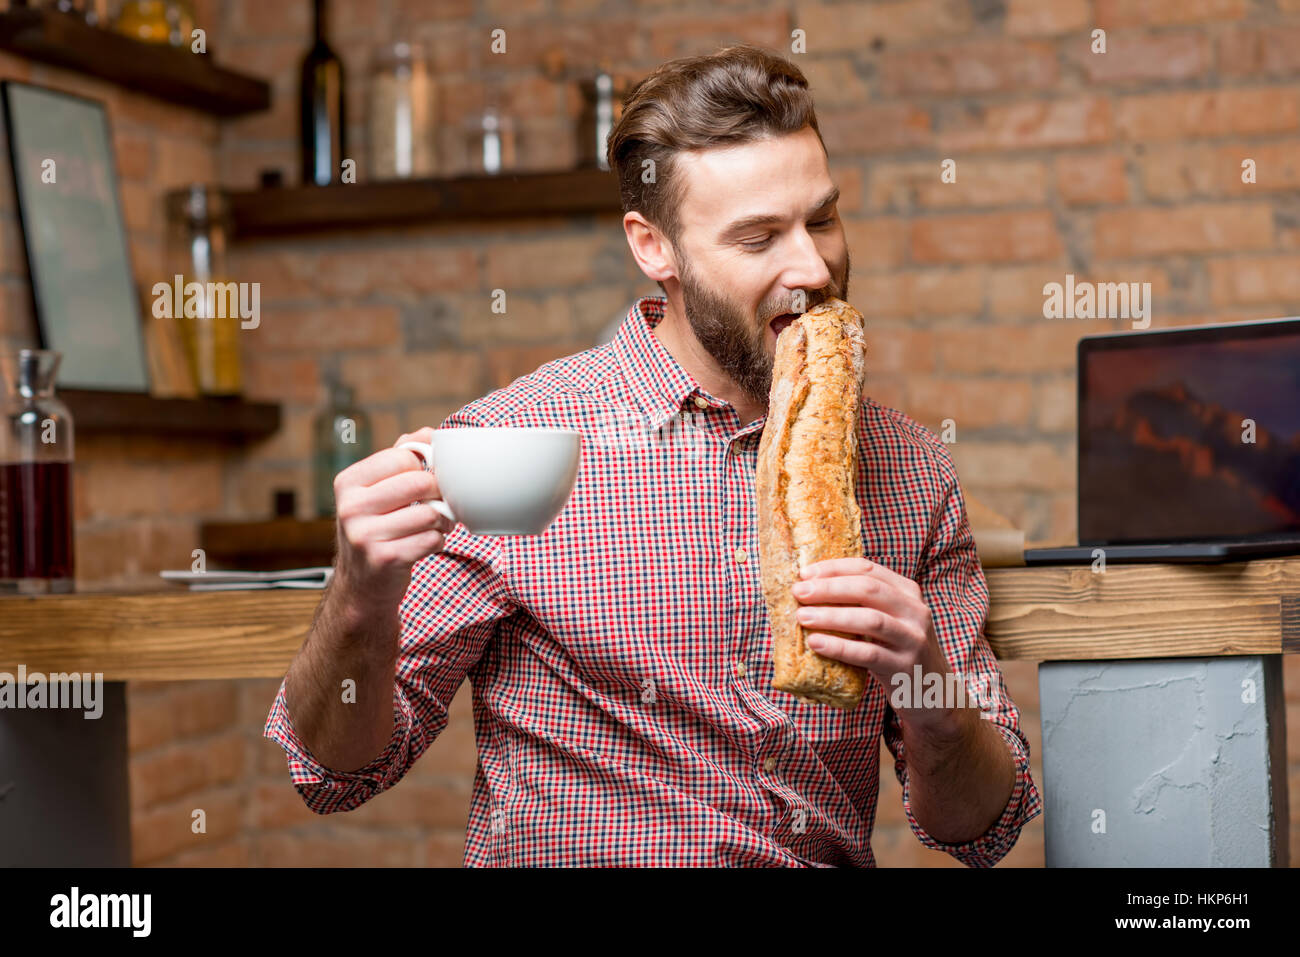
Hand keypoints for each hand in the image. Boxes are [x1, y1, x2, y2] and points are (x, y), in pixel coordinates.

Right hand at [332, 427, 455, 611]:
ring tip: (432, 525)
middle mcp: (351, 507)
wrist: (362, 584)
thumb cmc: (377, 528)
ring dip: (440, 521)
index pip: (403, 457)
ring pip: (430, 513)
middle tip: (438, 503)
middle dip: (438, 493)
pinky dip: (437, 541)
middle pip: (419, 483)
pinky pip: (431, 540)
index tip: (426, 479)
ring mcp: (365, 535)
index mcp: (348, 482)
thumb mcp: (377, 490)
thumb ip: (401, 457)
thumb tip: (429, 433)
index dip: (425, 467)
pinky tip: (425, 544)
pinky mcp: (385, 559)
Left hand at [791, 557, 960, 731]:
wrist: (934, 695)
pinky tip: (816, 643)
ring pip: (870, 619)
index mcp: (908, 593)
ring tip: (802, 617)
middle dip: (829, 588)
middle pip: (868, 589)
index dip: (834, 568)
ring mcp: (913, 640)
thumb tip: (811, 589)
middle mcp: (915, 612)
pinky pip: (869, 654)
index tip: (804, 573)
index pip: (868, 569)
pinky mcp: (904, 668)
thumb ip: (864, 604)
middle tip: (798, 592)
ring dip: (831, 616)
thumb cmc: (898, 652)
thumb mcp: (890, 620)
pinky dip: (839, 647)